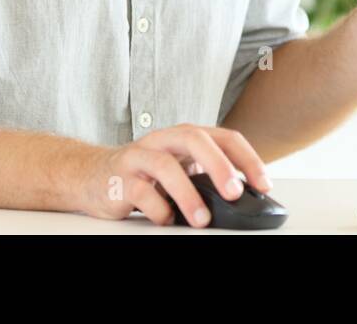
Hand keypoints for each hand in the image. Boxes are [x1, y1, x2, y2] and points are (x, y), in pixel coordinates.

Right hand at [76, 124, 271, 226]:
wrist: (92, 175)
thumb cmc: (145, 174)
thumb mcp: (181, 168)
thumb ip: (206, 176)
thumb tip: (244, 197)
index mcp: (185, 136)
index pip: (224, 137)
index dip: (247, 159)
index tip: (264, 184)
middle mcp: (164, 140)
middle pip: (194, 140)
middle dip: (218, 166)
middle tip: (235, 194)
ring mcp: (140, 156)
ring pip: (165, 165)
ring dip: (188, 194)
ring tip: (201, 220)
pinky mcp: (119, 178)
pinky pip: (141, 192)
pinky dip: (159, 210)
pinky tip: (166, 219)